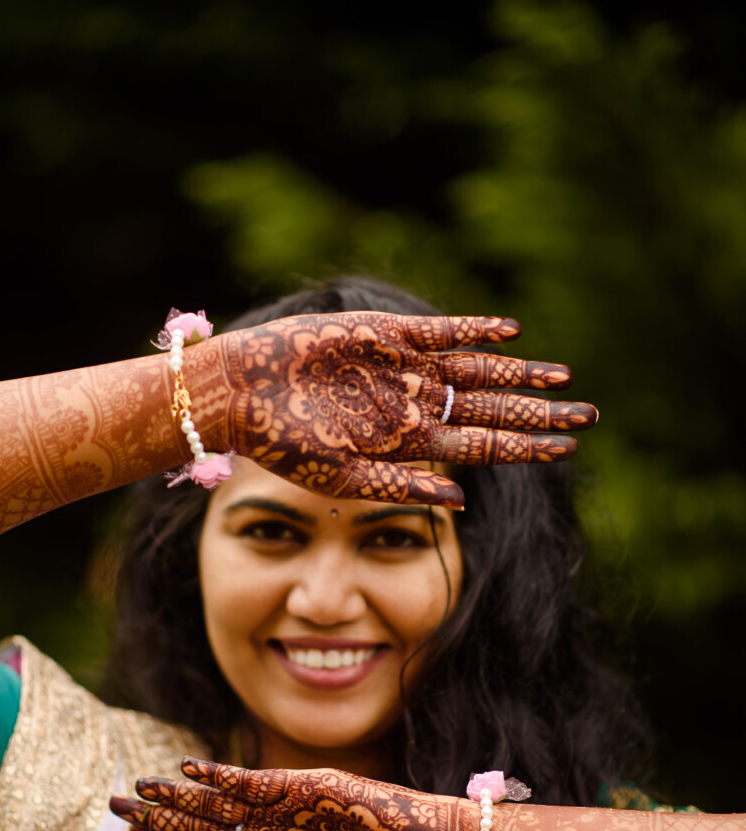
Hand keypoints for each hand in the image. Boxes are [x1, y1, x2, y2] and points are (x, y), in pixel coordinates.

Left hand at [110, 758, 477, 830]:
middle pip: (207, 827)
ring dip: (182, 794)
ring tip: (139, 786)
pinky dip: (223, 776)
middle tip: (116, 805)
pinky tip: (188, 770)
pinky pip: (258, 781)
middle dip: (161, 817)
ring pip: (224, 802)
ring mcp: (294, 810)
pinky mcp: (312, 787)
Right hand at [209, 312, 595, 506]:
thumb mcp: (342, 478)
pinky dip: (476, 330)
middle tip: (590, 414)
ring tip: (565, 375)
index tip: (570, 449)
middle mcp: (417, 405)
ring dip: (520, 370)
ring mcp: (405, 368)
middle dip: (542, 413)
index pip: (485, 444)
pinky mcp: (386, 334)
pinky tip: (512, 331)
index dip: (528, 446)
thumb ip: (400, 486)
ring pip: (478, 367)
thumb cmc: (282, 444)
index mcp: (411, 444)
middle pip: (494, 407)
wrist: (240, 393)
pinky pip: (442, 330)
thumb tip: (462, 500)